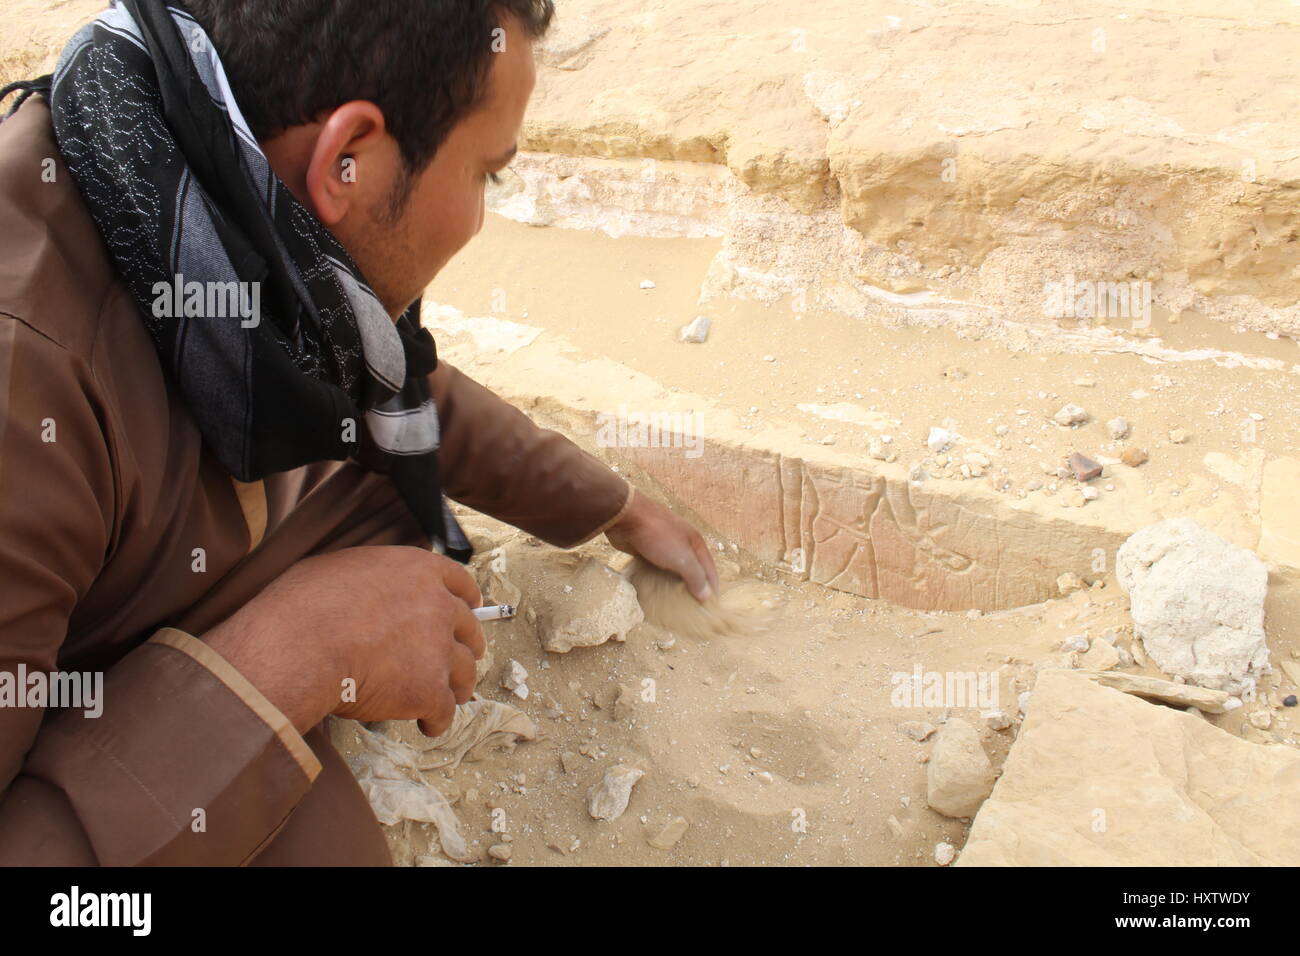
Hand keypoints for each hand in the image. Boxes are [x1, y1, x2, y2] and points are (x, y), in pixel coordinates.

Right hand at [203, 546, 484, 737]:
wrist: (298, 649)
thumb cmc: (303, 606)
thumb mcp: (339, 569)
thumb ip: (372, 577)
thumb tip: (368, 588)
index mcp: (418, 571)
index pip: (460, 583)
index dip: (466, 599)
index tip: (469, 608)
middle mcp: (438, 606)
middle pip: (469, 628)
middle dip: (466, 644)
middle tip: (459, 658)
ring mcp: (438, 649)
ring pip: (464, 671)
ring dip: (457, 685)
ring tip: (447, 699)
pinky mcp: (429, 690)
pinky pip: (444, 711)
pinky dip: (437, 720)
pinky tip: (426, 726)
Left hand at [605, 490, 719, 601]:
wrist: (625, 517)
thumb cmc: (658, 536)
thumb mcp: (682, 558)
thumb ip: (696, 576)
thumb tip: (706, 595)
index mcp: (695, 542)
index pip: (709, 569)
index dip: (712, 587)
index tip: (712, 606)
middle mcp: (682, 543)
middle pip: (693, 569)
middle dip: (694, 587)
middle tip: (694, 608)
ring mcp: (664, 545)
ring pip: (674, 569)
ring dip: (675, 584)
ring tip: (676, 604)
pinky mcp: (646, 550)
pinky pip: (657, 568)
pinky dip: (659, 579)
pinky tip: (656, 591)